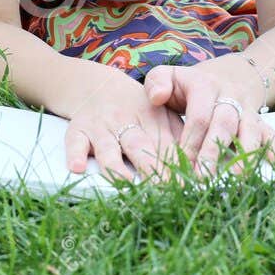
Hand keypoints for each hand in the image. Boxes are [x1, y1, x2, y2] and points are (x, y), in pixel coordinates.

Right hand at [64, 75, 183, 181]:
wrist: (98, 84)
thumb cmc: (138, 109)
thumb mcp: (162, 116)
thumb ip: (179, 138)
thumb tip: (200, 168)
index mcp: (152, 120)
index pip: (166, 145)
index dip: (176, 166)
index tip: (185, 187)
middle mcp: (127, 122)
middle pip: (140, 147)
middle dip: (152, 169)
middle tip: (163, 190)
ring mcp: (101, 127)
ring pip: (108, 149)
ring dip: (117, 168)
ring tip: (126, 185)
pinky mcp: (78, 130)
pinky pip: (74, 142)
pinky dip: (75, 154)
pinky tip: (78, 168)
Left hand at [144, 59, 274, 176]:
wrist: (228, 75)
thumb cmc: (189, 84)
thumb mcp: (169, 75)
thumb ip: (157, 82)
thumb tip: (157, 97)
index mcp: (205, 84)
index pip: (198, 116)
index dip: (190, 141)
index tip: (179, 164)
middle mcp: (229, 95)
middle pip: (224, 124)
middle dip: (214, 152)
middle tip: (203, 178)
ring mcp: (246, 108)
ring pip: (249, 129)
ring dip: (244, 154)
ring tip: (236, 178)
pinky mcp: (259, 120)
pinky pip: (271, 132)